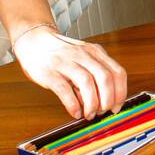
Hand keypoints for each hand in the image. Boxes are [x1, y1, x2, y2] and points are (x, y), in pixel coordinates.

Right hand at [13, 27, 127, 120]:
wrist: (33, 40)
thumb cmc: (61, 54)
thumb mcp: (84, 58)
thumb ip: (96, 74)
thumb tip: (106, 101)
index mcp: (95, 52)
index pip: (117, 72)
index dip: (120, 93)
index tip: (116, 107)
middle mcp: (82, 54)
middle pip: (105, 78)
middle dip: (108, 100)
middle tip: (103, 112)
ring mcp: (65, 62)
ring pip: (87, 82)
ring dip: (92, 103)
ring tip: (89, 114)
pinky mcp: (49, 71)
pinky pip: (64, 89)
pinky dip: (73, 104)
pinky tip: (75, 112)